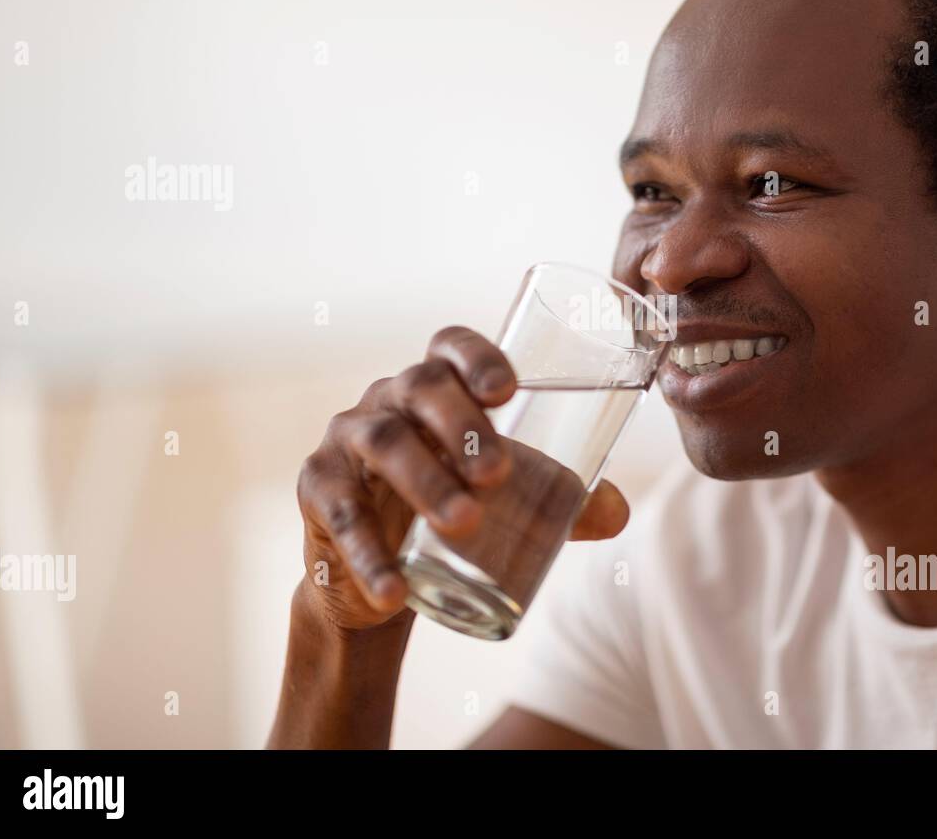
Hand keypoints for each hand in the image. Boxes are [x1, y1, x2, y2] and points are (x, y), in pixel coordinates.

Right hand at [295, 326, 629, 632]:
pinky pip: (340, 512)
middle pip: (421, 388)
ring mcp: (348, 438)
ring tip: (465, 523)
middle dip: (462, 425)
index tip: (507, 391)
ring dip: (425, 482)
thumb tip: (619, 511)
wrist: (384, 571)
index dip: (477, 356)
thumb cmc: (455, 504)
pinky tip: (395, 589)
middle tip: (499, 475)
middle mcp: (389, 399)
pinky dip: (369, 554)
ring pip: (383, 443)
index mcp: (438, 386)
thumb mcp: (511, 500)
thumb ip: (564, 502)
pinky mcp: (317, 487)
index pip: (451, 347)